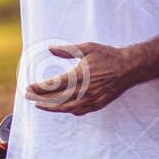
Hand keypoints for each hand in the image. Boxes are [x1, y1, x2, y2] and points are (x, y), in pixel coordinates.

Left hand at [25, 41, 141, 115]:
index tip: (28, 87)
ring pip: (66, 107)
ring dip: (51, 107)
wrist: (130, 68)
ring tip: (39, 104)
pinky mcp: (98, 104)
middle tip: (27, 96)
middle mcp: (84, 90)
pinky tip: (61, 107)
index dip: (39, 88)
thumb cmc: (108, 56)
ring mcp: (92, 99)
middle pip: (56, 98)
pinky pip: (79, 110)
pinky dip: (68, 110)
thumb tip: (50, 48)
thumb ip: (67, 50)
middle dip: (40, 98)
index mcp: (80, 76)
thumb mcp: (87, 48)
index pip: (53, 85)